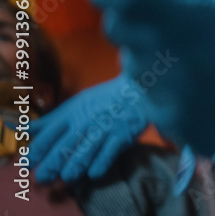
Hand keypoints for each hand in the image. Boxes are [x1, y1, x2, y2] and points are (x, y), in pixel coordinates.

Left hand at [29, 75, 147, 182]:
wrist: (138, 90)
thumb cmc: (104, 99)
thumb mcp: (75, 104)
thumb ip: (50, 121)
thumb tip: (21, 129)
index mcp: (73, 114)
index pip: (50, 133)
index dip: (37, 149)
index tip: (28, 162)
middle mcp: (86, 122)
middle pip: (66, 144)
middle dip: (52, 163)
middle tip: (44, 177)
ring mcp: (105, 129)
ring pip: (87, 150)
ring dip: (75, 165)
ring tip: (68, 177)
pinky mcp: (122, 135)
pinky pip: (110, 152)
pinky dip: (101, 164)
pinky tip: (94, 173)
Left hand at [84, 0, 214, 171]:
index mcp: (187, 22)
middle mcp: (170, 61)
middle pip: (118, 30)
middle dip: (133, 20)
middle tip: (164, 21)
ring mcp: (167, 98)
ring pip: (132, 65)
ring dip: (151, 56)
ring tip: (194, 60)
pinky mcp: (169, 126)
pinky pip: (150, 98)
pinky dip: (167, 89)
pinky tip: (201, 88)